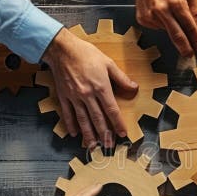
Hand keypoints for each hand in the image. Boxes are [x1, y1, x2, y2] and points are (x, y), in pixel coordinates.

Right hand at [42, 28, 138, 147]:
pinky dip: (71, 124)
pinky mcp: (64, 96)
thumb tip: (134, 88)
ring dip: (88, 134)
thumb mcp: (108, 63)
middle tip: (109, 146)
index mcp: (101, 87)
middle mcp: (88, 95)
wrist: (62, 49)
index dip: (118, 123)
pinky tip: (74, 133)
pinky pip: (68, 114)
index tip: (123, 133)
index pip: (112, 110)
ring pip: (83, 120)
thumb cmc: (86, 54)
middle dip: (104, 134)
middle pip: (98, 119)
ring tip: (93, 146)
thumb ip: (121, 78)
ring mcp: (74, 97)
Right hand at [135, 0, 196, 56]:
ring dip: (172, 28)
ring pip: (166, 31)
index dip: (196, 39)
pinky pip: (157, 27)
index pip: (189, 26)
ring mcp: (151, 15)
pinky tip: (161, 13)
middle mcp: (162, 10)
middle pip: (177, 36)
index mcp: (176, 2)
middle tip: (190, 55)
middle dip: (185, 48)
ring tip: (171, 15)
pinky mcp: (143, 18)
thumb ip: (195, 8)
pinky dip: (162, 24)